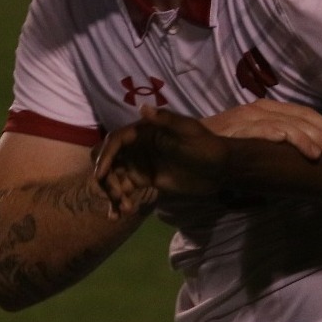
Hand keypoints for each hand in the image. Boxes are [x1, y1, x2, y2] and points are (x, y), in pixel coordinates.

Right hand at [92, 106, 228, 216]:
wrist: (220, 168)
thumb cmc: (205, 145)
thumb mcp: (187, 131)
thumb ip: (165, 120)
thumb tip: (142, 108)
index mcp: (144, 131)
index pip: (116, 141)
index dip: (106, 156)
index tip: (101, 175)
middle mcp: (137, 146)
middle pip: (110, 160)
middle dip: (106, 178)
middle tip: (117, 195)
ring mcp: (140, 164)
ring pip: (114, 177)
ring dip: (113, 193)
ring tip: (124, 210)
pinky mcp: (146, 180)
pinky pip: (125, 190)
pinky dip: (120, 201)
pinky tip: (122, 213)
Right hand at [201, 98, 321, 160]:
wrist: (189, 144)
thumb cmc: (225, 146)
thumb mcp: (256, 142)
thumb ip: (276, 145)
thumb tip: (305, 157)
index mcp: (267, 110)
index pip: (303, 113)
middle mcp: (259, 109)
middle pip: (299, 117)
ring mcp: (246, 117)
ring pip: (283, 124)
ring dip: (303, 139)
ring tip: (318, 155)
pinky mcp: (232, 129)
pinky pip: (256, 129)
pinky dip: (270, 132)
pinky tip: (284, 140)